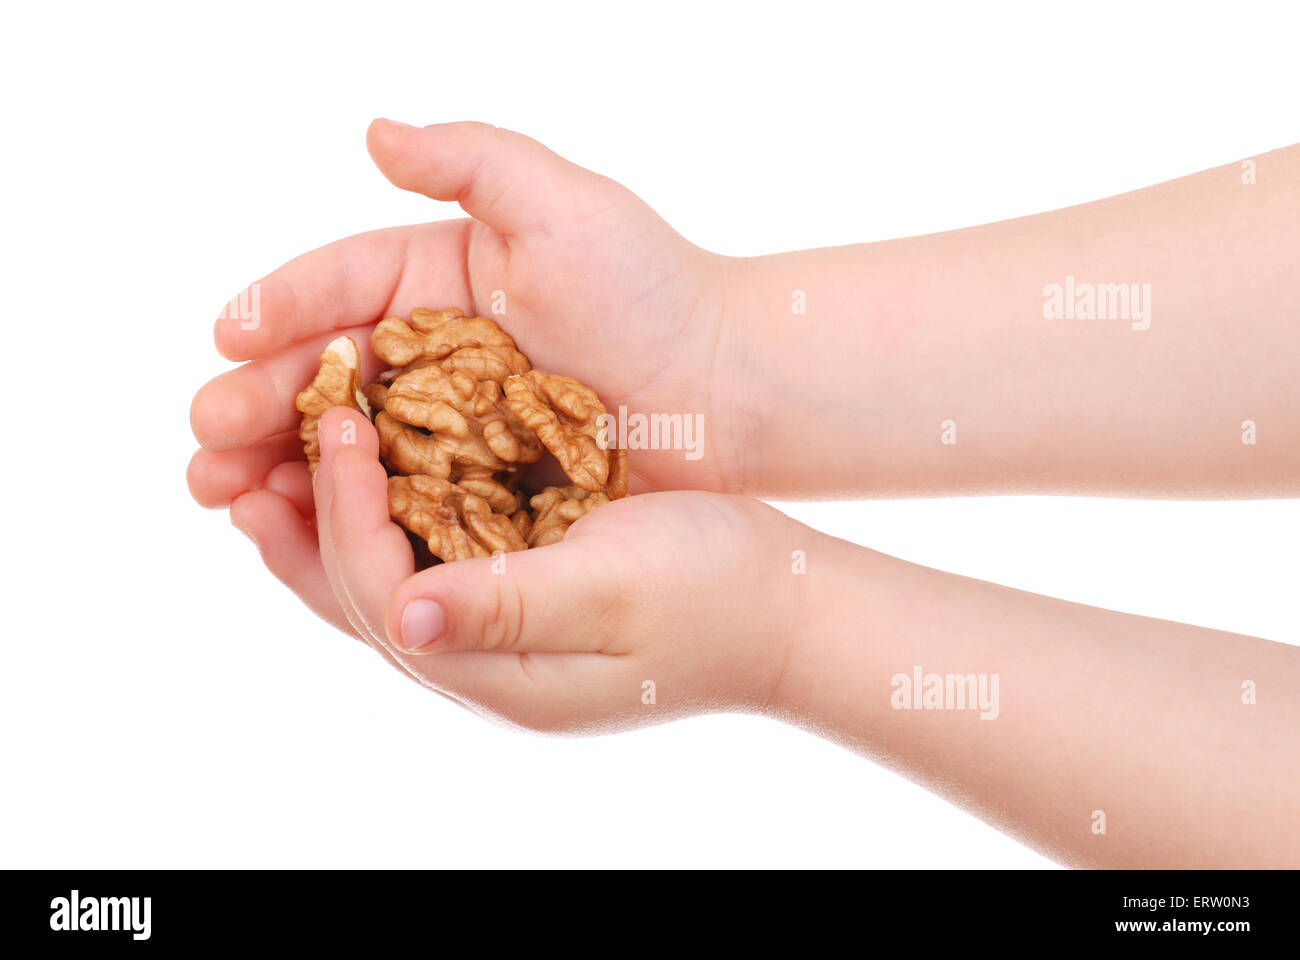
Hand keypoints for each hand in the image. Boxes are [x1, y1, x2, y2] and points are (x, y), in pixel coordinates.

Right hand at [190, 119, 737, 512]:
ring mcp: (456, 421)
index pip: (343, 285)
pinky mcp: (481, 482)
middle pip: (329, 371)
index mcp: (443, 275)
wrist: (733, 386)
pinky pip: (401, 494)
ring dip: (281, 463)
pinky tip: (296, 527)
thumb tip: (372, 134)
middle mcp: (437, 349)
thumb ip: (472, 161)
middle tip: (202, 438)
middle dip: (259, 402)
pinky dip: (347, 510)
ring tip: (219, 491)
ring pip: (351, 440)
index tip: (226, 338)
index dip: (281, 310)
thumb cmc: (656, 287)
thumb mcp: (564, 204)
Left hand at [302, 408, 803, 730]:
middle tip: (247, 459)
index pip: (382, 593)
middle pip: (360, 600)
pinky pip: (432, 558)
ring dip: (332, 522)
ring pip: (388, 579)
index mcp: (499, 669)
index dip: (345, 512)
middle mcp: (486, 660)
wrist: (784, 604)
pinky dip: (392, 513)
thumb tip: (406, 616)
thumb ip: (511, 604)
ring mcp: (503, 633)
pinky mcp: (523, 597)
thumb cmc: (716, 594)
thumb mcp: (617, 590)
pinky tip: (379, 468)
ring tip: (284, 460)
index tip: (340, 425)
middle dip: (302, 529)